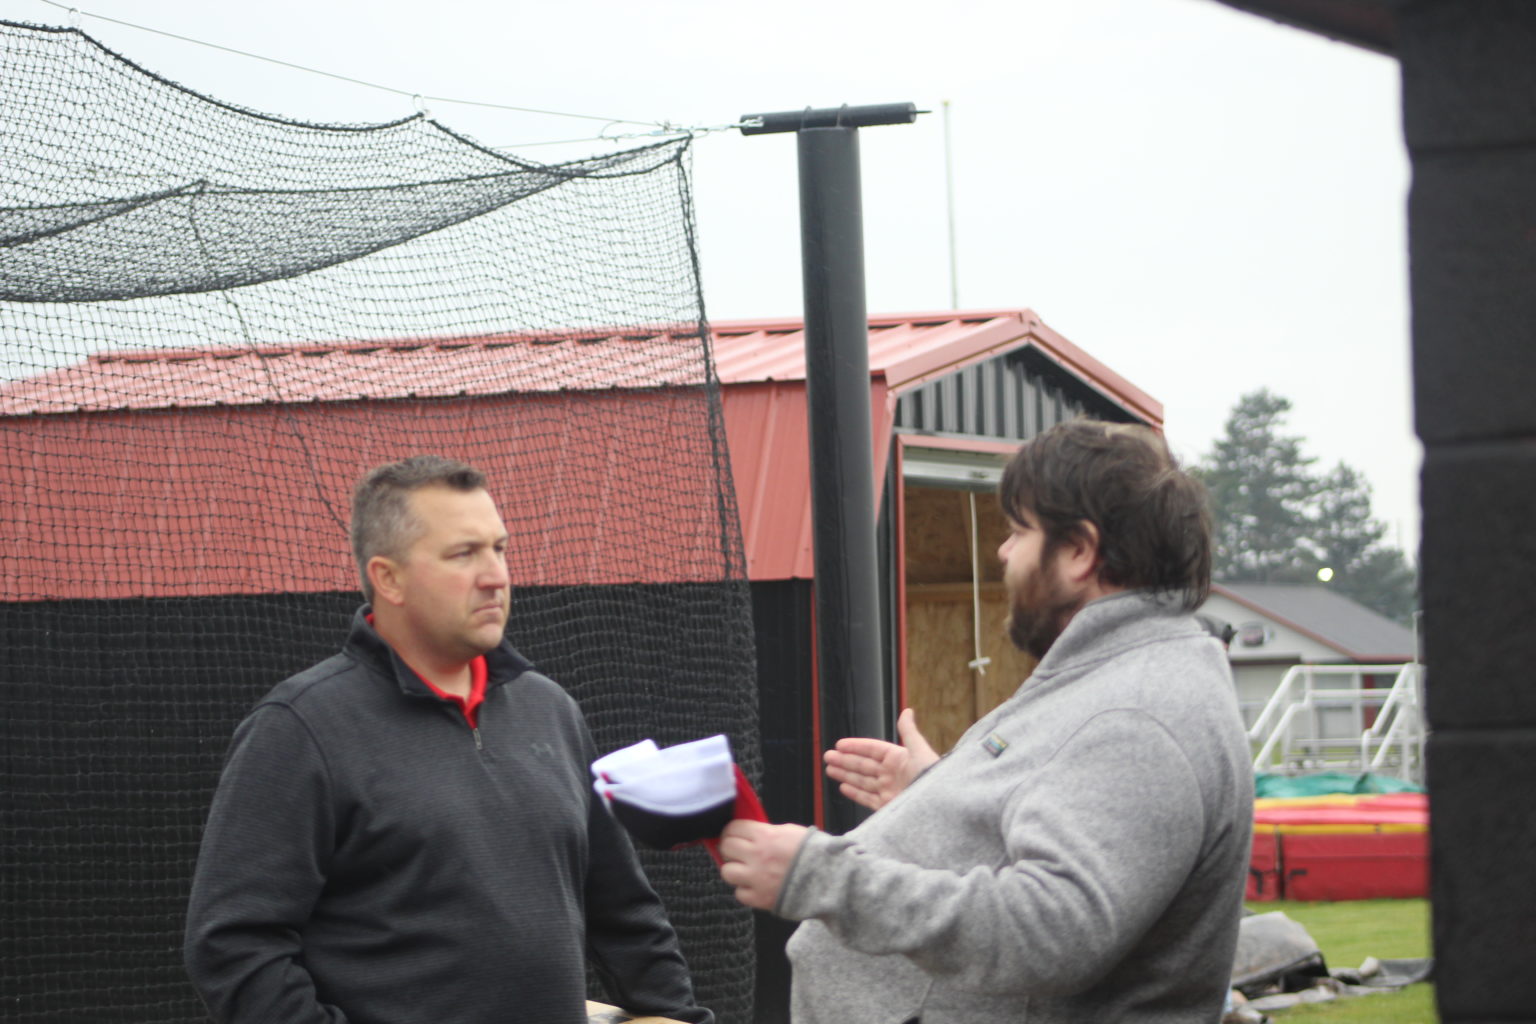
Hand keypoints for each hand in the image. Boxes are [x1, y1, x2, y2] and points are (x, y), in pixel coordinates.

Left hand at [716, 819, 807, 910]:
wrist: (829, 878)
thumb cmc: (813, 852)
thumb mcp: (789, 831)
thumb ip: (767, 832)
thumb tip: (751, 833)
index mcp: (764, 836)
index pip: (732, 828)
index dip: (731, 831)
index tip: (733, 834)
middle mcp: (756, 856)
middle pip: (725, 848)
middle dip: (729, 848)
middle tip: (736, 851)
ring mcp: (756, 879)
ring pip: (727, 872)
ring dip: (734, 869)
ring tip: (744, 870)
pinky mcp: (760, 898)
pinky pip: (739, 894)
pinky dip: (745, 890)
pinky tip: (755, 886)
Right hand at [823, 707, 938, 810]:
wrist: (938, 804)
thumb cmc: (931, 776)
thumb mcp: (919, 750)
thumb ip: (909, 732)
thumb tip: (907, 711)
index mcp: (898, 759)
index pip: (872, 750)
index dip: (856, 746)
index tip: (839, 744)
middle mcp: (892, 774)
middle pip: (863, 765)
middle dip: (845, 760)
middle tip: (828, 756)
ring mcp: (889, 791)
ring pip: (862, 781)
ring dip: (845, 775)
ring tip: (830, 769)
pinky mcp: (887, 807)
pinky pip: (867, 798)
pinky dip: (855, 793)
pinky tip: (843, 787)